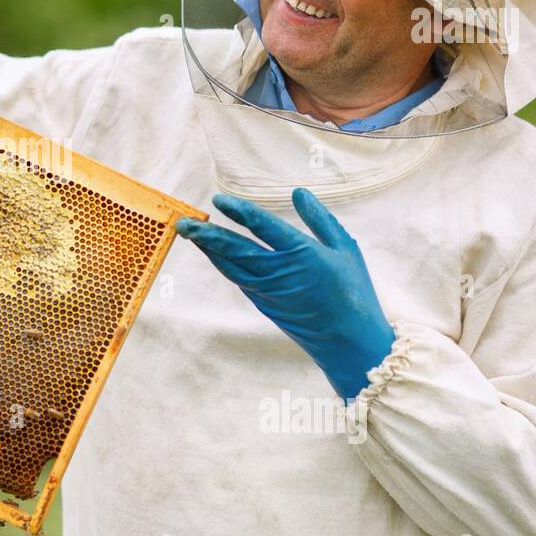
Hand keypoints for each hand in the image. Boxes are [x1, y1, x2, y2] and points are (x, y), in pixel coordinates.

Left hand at [176, 188, 395, 399]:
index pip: (264, 228)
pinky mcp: (262, 303)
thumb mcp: (344, 249)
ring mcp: (268, 291)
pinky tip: (212, 251)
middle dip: (207, 235)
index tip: (218, 200)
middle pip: (236, 250)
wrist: (348, 343)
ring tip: (188, 233)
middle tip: (182, 222)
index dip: (239, 212)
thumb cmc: (353, 292)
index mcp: (304, 255)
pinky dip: (222, 263)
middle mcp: (280, 273)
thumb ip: (320, 220)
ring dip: (208, 249)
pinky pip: (237, 278)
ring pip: (230, 266)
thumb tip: (299, 192)